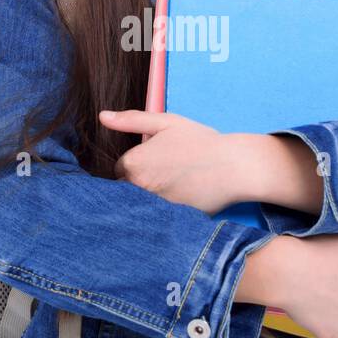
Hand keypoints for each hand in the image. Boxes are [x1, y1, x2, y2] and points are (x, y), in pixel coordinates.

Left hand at [99, 109, 243, 215]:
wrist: (234, 166)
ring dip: (151, 196)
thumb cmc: (200, 141)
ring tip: (176, 183)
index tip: (154, 158)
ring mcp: (154, 208)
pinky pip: (158, 216)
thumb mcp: (165, 122)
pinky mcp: (170, 221)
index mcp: (133, 165)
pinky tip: (183, 196)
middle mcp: (139, 189)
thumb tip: (102, 116)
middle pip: (127, 189)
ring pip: (141, 204)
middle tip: (166, 171)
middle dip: (140, 181)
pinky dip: (166, 209)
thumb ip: (130, 120)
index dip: (137, 162)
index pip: (120, 169)